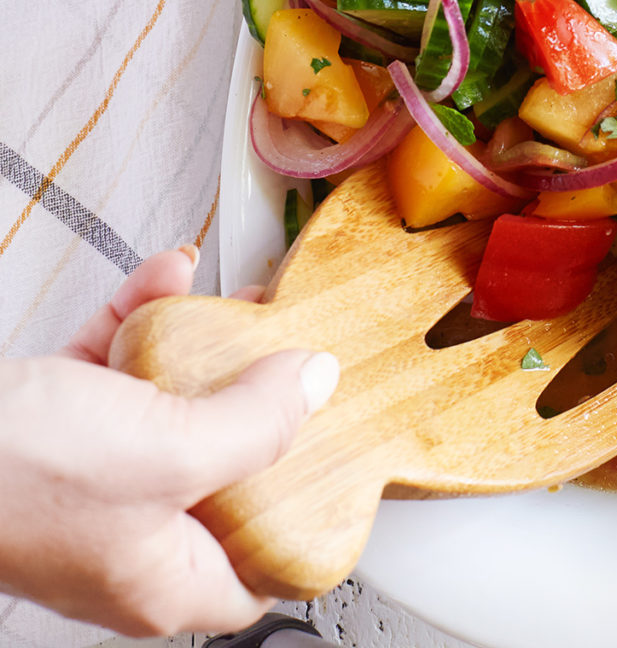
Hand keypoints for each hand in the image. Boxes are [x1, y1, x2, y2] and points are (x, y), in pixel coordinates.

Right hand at [0, 247, 338, 636]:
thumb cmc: (14, 479)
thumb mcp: (167, 452)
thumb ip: (256, 425)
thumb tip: (317, 387)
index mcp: (166, 579)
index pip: (266, 567)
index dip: (312, 512)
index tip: (345, 449)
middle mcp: (131, 536)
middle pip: (226, 470)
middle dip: (261, 399)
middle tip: (294, 352)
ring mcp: (92, 480)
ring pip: (171, 407)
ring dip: (204, 344)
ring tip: (239, 297)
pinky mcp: (55, 425)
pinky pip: (117, 367)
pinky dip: (143, 321)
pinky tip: (166, 277)